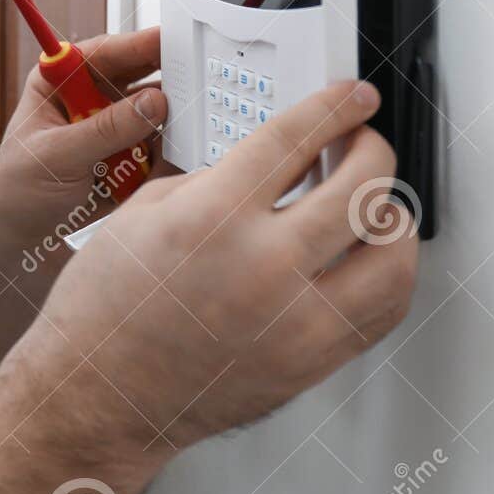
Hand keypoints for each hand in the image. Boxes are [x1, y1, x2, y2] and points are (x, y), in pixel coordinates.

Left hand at [0, 26, 167, 285]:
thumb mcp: (57, 157)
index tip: (170, 42)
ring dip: (165, 129)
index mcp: (60, 83)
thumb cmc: (17, 193)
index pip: (104, 53)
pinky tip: (157, 173)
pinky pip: (158, 151)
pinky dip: (163, 160)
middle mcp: (90, 99)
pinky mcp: (129, 158)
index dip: (137, 45)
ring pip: (155, 116)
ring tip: (172, 143)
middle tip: (191, 92)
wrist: (20, 243)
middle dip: (164, 87)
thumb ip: (104, 130)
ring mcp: (113, 129)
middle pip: (139, 78)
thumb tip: (152, 103)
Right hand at [25, 79, 418, 458]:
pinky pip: (383, 310)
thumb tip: (273, 167)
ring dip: (391, 215)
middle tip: (362, 142)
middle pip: (363, 186)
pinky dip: (386, 273)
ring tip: (373, 205)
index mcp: (213, 219)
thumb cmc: (106, 312)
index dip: (335, 107)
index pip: (297, 138)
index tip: (353, 98)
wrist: (99, 395)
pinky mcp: (311, 364)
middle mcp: (263, 268)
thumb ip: (216, 180)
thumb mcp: (143, 213)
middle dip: (372, 147)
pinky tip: (368, 259)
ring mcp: (296, 323)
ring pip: (394, 253)